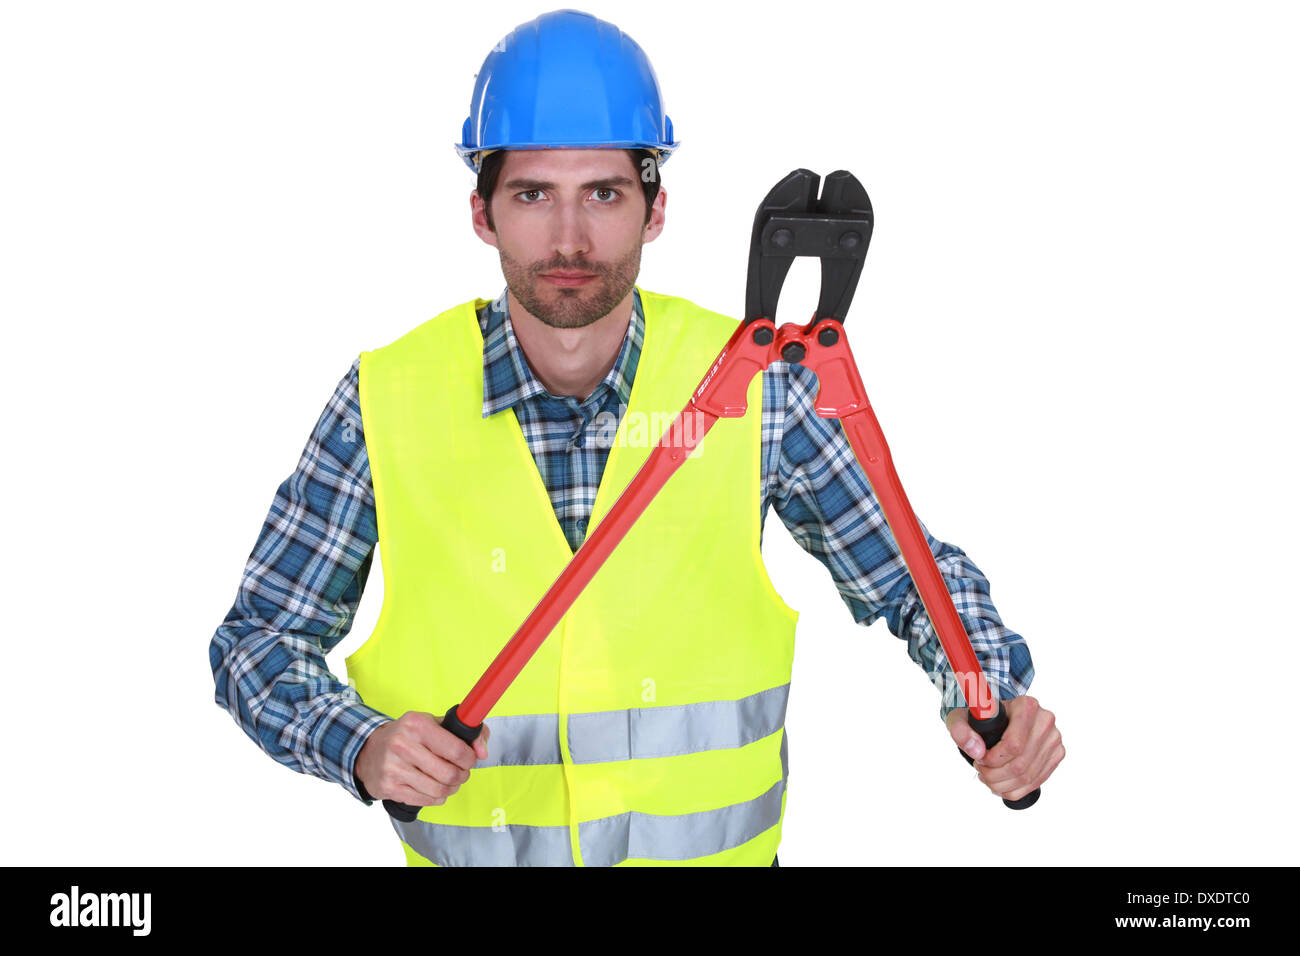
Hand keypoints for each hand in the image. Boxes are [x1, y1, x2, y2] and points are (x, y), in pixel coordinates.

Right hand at [355, 711, 490, 807]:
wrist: (369, 751)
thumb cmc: (408, 736)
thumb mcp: (434, 724)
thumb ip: (466, 732)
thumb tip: (482, 751)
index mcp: (417, 724)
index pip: (456, 750)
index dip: (470, 759)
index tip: (470, 760)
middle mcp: (402, 745)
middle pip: (449, 774)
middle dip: (462, 776)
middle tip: (461, 772)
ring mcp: (393, 768)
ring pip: (439, 790)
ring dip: (451, 788)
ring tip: (450, 781)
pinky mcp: (389, 787)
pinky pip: (426, 800)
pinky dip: (437, 797)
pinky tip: (434, 788)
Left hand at [946, 695, 1063, 801]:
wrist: (998, 715)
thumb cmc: (981, 716)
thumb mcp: (961, 717)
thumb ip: (961, 731)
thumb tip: (977, 752)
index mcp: (1026, 706)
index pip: (1014, 745)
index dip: (993, 759)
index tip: (979, 759)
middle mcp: (1045, 721)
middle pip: (1020, 764)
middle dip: (995, 775)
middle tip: (980, 770)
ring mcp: (1053, 739)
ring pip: (1028, 776)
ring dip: (1002, 785)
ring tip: (987, 778)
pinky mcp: (1056, 754)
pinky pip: (1036, 782)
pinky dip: (1015, 790)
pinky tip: (1000, 785)